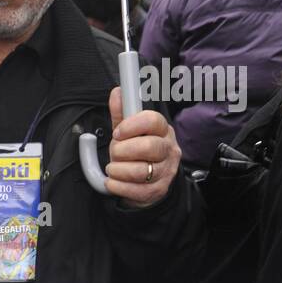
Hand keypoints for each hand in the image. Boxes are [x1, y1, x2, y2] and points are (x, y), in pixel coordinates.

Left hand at [105, 86, 181, 206]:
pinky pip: (136, 190)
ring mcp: (166, 171)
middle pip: (149, 147)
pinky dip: (118, 186)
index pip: (154, 120)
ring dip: (118, 170)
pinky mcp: (158, 190)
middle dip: (123, 151)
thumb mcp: (127, 132)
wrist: (144, 182)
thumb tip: (117, 92)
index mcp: (162, 130)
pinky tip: (114, 182)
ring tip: (112, 169)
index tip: (117, 133)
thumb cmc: (135, 153)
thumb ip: (121, 114)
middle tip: (114, 153)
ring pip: (140, 171)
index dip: (132, 125)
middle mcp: (168, 149)